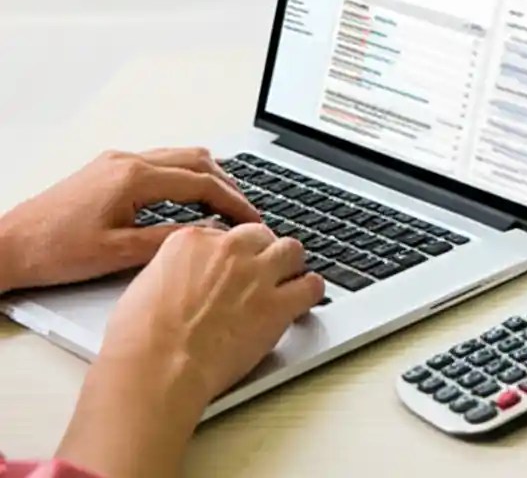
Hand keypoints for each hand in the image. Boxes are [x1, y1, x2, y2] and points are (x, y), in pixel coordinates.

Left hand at [0, 147, 258, 292]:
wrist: (9, 244)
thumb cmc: (53, 250)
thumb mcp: (118, 253)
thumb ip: (169, 240)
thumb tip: (209, 234)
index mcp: (133, 178)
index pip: (202, 183)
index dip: (234, 202)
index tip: (251, 220)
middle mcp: (127, 161)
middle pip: (197, 160)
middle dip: (228, 185)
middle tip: (246, 212)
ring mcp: (116, 161)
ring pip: (180, 156)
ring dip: (208, 177)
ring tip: (225, 205)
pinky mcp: (108, 168)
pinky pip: (160, 162)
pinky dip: (185, 176)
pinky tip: (189, 198)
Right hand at [56, 223, 324, 477]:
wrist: (157, 368)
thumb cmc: (140, 339)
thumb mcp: (146, 284)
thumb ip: (176, 269)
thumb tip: (187, 276)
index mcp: (192, 241)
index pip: (226, 231)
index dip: (232, 251)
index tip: (233, 265)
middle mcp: (228, 250)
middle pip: (261, 235)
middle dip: (261, 252)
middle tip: (260, 274)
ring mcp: (256, 275)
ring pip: (292, 250)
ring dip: (289, 265)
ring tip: (285, 282)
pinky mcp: (277, 305)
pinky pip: (312, 286)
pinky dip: (310, 292)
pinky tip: (302, 301)